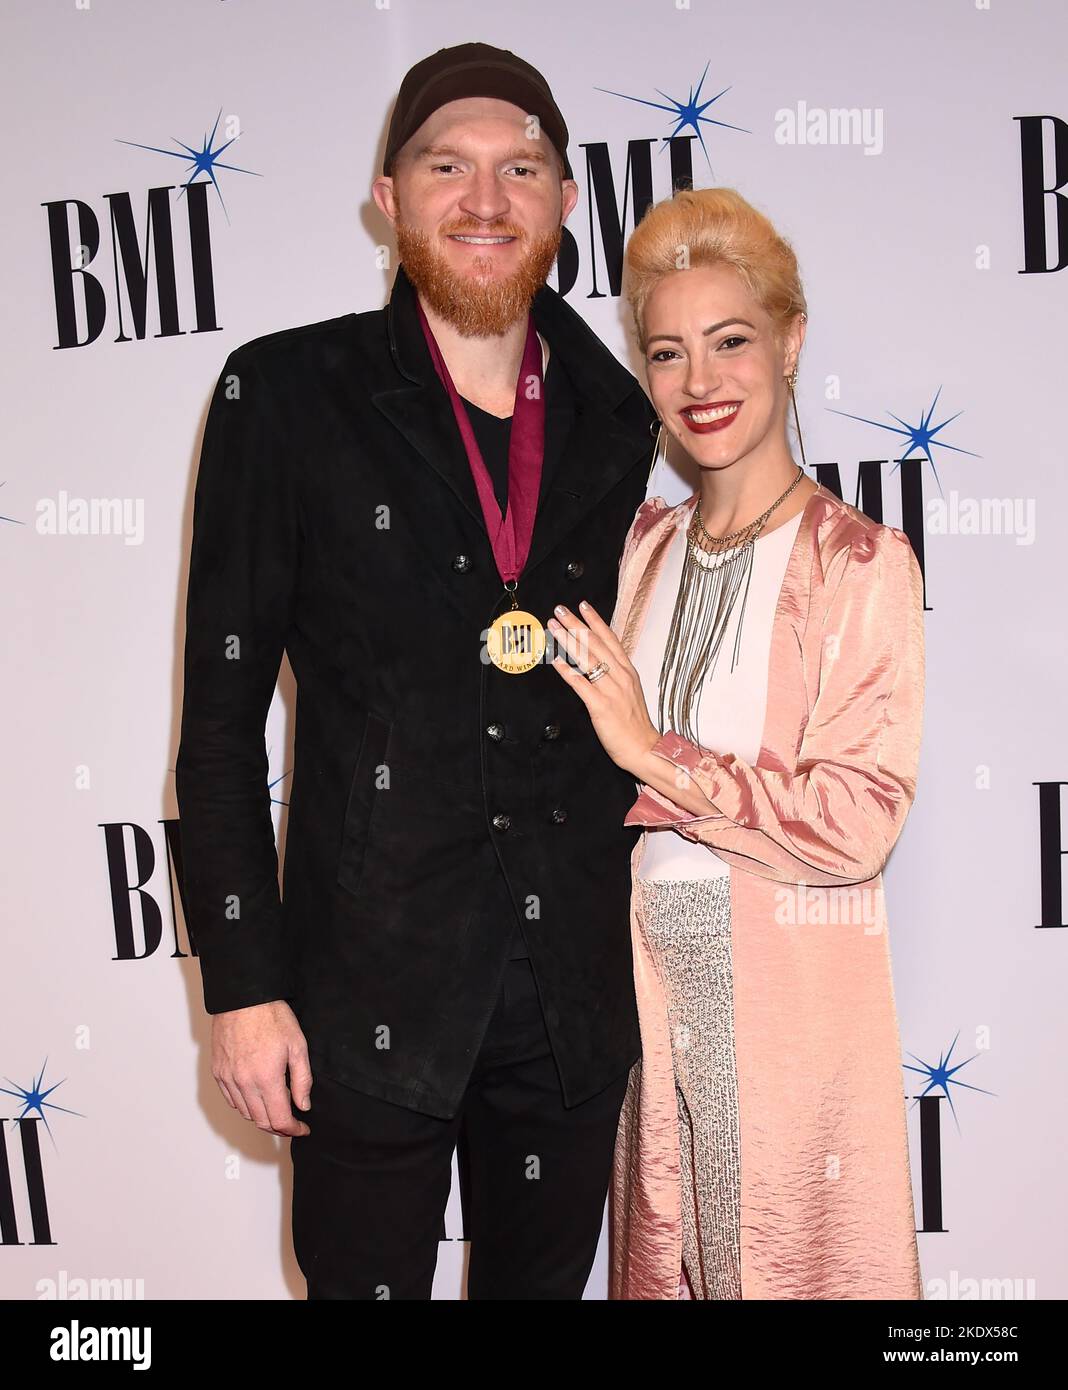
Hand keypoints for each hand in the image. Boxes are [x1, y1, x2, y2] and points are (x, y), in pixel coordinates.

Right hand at [211, 999, 312, 1137]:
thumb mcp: (297, 1046)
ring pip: (245, 1113)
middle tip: (292, 1122)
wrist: (243, 998)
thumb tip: (303, 1105)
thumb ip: (302, 1080)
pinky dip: (244, 1105)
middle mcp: (244, 1083)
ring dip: (262, 1117)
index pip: (279, 1119)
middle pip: (261, 1121)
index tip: (302, 1128)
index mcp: (266, 1078)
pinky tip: (255, 1098)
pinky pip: (231, 1099)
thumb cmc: (272, 1017)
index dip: (293, 1129)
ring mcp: (228, 1078)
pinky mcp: (218, 1072)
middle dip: (279, 1126)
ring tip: (276, 1109)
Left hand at [547, 600, 660, 775]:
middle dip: (575, 624)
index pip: (610, 639)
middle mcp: (620, 676)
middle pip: (595, 643)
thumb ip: (616, 675)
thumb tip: (600, 662)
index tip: (583, 605)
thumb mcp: (630, 691)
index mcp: (627, 671)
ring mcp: (611, 690)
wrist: (644, 748)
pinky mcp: (601, 706)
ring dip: (567, 640)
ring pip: (587, 658)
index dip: (595, 620)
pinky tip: (556, 661)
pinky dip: (567, 671)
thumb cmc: (635, 723)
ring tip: (553, 627)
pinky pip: (581, 684)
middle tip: (560, 610)